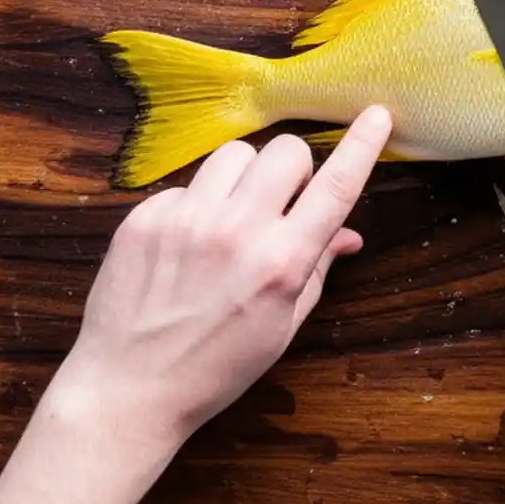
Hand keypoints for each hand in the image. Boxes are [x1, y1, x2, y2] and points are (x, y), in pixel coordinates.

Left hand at [0, 106, 392, 503]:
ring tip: (232, 216)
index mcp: (281, 264)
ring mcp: (186, 221)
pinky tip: (187, 243)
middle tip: (283, 199)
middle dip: (293, 168)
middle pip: (285, 151)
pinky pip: (188, 183)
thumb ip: (316, 269)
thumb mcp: (282, 326)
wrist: (128, 387)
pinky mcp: (144, 217)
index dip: (362, 145)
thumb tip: (347, 234)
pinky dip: (198, 204)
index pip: (335, 188)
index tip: (376, 115)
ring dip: (245, 177)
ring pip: (235, 154)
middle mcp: (236, 233)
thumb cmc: (215, 366)